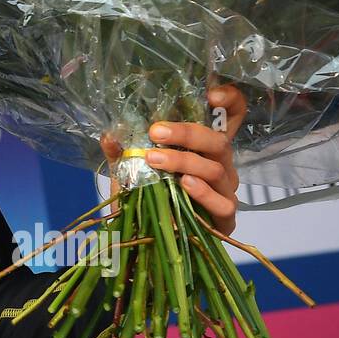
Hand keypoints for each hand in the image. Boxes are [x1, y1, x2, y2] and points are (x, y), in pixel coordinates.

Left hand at [100, 84, 245, 236]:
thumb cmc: (148, 200)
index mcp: (203, 149)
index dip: (229, 101)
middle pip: (218, 141)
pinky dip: (202, 192)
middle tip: (155, 132)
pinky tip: (184, 185)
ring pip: (216, 169)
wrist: (152, 244)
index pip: (229, 118)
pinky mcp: (226, 219)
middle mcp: (220, 166)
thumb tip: (109, 135)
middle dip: (187, 133)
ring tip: (155, 159)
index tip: (211, 93)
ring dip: (184, 161)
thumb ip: (121, 154)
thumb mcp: (130, 173)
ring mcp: (226, 192)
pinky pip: (222, 203)